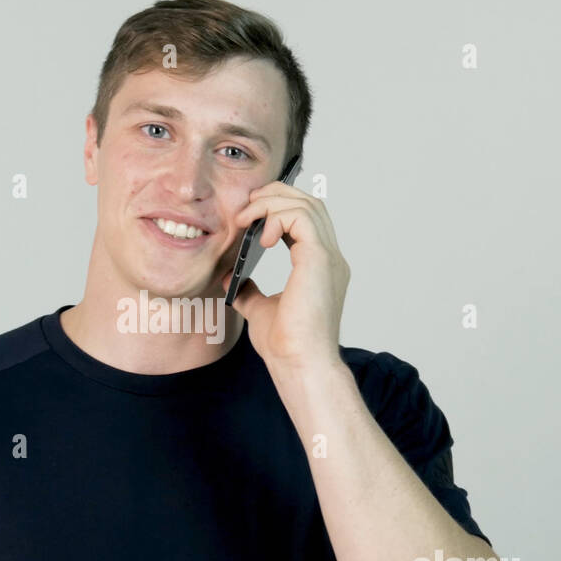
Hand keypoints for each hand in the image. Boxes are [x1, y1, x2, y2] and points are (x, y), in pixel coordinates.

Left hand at [221, 180, 350, 373]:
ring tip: (247, 219)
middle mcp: (329, 259)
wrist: (299, 365)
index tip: (250, 217)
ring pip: (308, 204)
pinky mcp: (320, 259)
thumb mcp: (259, 310)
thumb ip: (248, 291)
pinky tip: (261, 235)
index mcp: (320, 268)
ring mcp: (328, 258)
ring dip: (273, 203)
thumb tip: (230, 277)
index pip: (307, 220)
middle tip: (247, 206)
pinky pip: (301, 217)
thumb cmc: (286, 346)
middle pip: (311, 203)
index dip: (279, 208)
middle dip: (277, 195)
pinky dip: (278, 216)